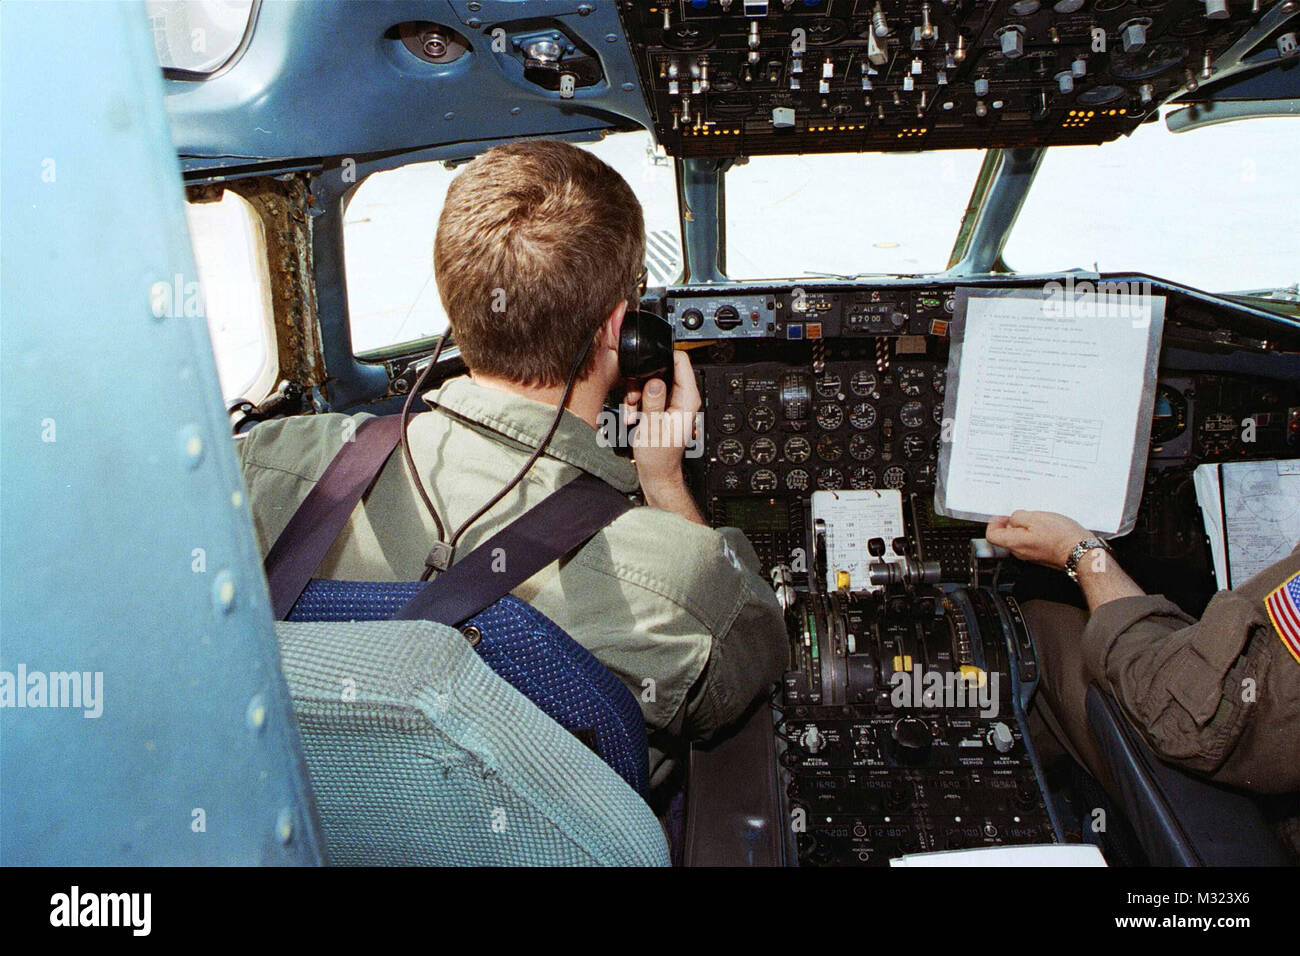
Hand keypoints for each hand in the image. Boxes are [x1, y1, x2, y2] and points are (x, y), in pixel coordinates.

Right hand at [623, 350, 700, 490]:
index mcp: (687, 399)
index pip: (682, 361)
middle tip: (634, 397)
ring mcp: (673, 401)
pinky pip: (649, 393)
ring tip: (632, 409)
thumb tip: (654, 380)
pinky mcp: (663, 406)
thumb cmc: (659, 458)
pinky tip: (633, 413)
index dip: (662, 358)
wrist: (657, 472)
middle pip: (663, 369)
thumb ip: (653, 401)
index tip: (645, 367)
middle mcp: (683, 397)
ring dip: (637, 392)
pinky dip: (637, 400)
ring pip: (653, 381)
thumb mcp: (652, 428)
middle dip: (643, 380)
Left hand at [985, 510, 1090, 570]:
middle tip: (1023, 514)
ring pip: (1021, 538)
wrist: (1081, 551)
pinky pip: (1033, 541)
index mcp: (1014, 543)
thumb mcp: (1035, 518)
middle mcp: (1020, 552)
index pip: (992, 535)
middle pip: (1006, 536)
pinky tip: (1047, 526)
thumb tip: (1013, 518)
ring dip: (1026, 526)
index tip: (1003, 515)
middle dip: (1012, 523)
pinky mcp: (1042, 554)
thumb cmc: (1061, 537)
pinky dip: (1036, 532)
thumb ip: (1018, 517)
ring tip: (1039, 519)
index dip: (994, 523)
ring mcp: (1031, 555)